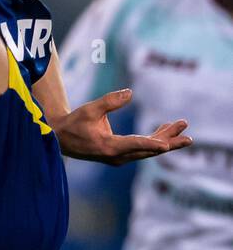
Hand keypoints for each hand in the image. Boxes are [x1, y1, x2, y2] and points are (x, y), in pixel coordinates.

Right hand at [50, 89, 190, 165]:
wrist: (62, 139)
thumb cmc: (74, 123)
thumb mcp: (90, 109)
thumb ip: (110, 101)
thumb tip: (130, 92)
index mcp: (109, 147)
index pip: (135, 144)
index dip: (152, 143)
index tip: (167, 145)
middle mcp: (117, 156)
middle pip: (148, 150)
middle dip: (169, 141)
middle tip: (188, 137)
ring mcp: (120, 157)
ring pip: (148, 149)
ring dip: (165, 138)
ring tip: (181, 126)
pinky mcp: (121, 154)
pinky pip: (142, 148)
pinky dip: (155, 139)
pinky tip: (165, 129)